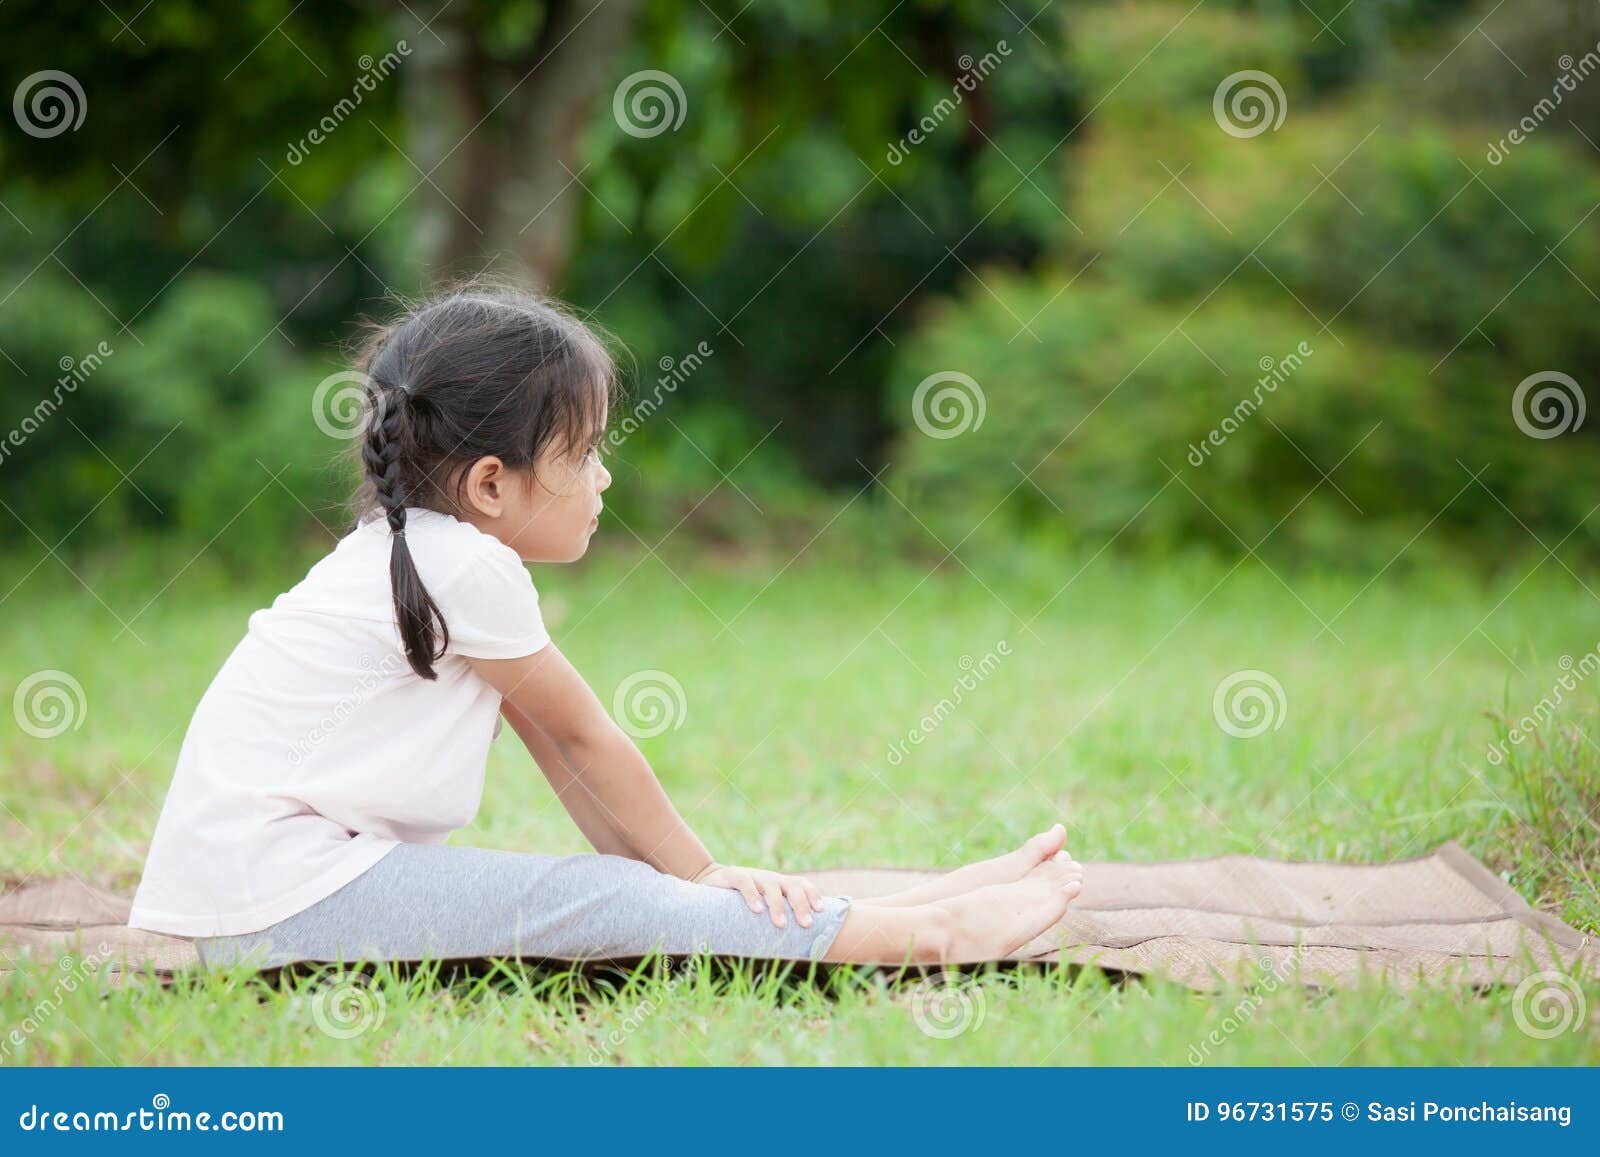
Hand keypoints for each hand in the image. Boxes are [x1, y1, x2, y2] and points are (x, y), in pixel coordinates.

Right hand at [693, 863, 826, 928]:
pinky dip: (752, 896)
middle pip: (791, 885)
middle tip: (806, 925)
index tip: (821, 911)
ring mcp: (752, 875)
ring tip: (781, 924)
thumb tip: (793, 948)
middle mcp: (769, 878)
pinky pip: (745, 882)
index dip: (812, 895)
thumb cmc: (739, 902)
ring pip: (771, 885)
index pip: (800, 884)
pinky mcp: (732, 875)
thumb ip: (772, 919)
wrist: (709, 882)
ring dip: (778, 905)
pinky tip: (756, 910)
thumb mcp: (759, 906)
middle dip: (801, 905)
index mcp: (778, 884)